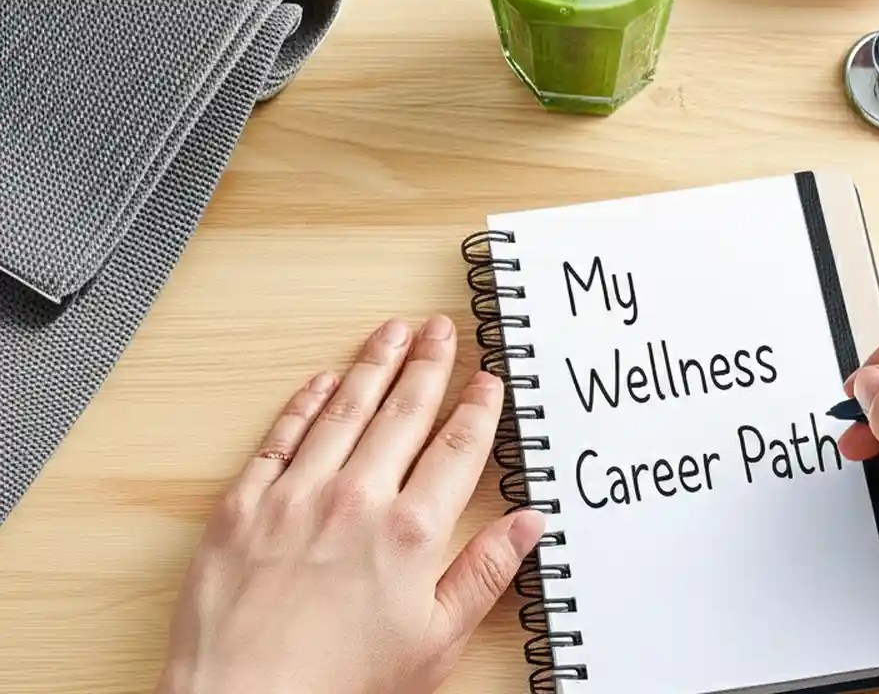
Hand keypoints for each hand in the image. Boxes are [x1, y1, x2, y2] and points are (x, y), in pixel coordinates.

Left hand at [155, 316, 544, 693]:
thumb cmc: (342, 685)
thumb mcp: (437, 641)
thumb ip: (485, 574)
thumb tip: (526, 526)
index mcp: (412, 531)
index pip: (456, 448)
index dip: (477, 408)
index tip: (487, 380)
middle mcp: (358, 498)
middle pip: (404, 413)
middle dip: (428, 365)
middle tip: (440, 329)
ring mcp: (297, 495)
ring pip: (345, 411)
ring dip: (373, 366)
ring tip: (392, 332)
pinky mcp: (244, 504)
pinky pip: (281, 437)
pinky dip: (305, 403)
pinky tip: (324, 380)